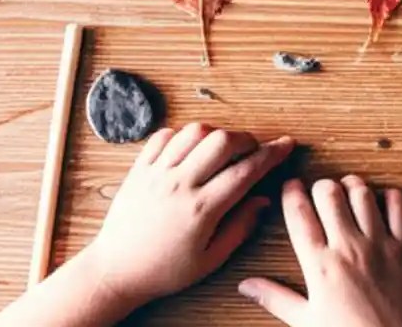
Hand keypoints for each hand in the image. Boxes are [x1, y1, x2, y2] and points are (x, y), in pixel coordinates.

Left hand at [86, 124, 294, 305]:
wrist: (115, 271)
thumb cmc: (163, 270)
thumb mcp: (210, 259)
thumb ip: (240, 227)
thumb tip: (263, 201)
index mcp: (201, 209)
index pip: (246, 170)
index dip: (272, 153)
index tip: (286, 145)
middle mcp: (179, 184)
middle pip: (222, 140)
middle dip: (246, 138)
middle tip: (251, 151)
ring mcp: (156, 173)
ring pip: (194, 131)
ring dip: (215, 134)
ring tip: (220, 150)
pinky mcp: (138, 169)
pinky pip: (163, 136)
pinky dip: (182, 135)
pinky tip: (190, 150)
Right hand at [238, 177, 401, 326]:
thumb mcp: (306, 321)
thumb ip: (275, 298)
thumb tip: (245, 285)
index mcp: (320, 265)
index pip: (299, 215)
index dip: (291, 193)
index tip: (290, 187)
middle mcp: (348, 247)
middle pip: (328, 194)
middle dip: (320, 186)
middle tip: (319, 190)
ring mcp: (379, 244)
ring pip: (362, 193)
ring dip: (352, 185)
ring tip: (347, 189)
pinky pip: (399, 206)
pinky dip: (390, 196)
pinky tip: (382, 200)